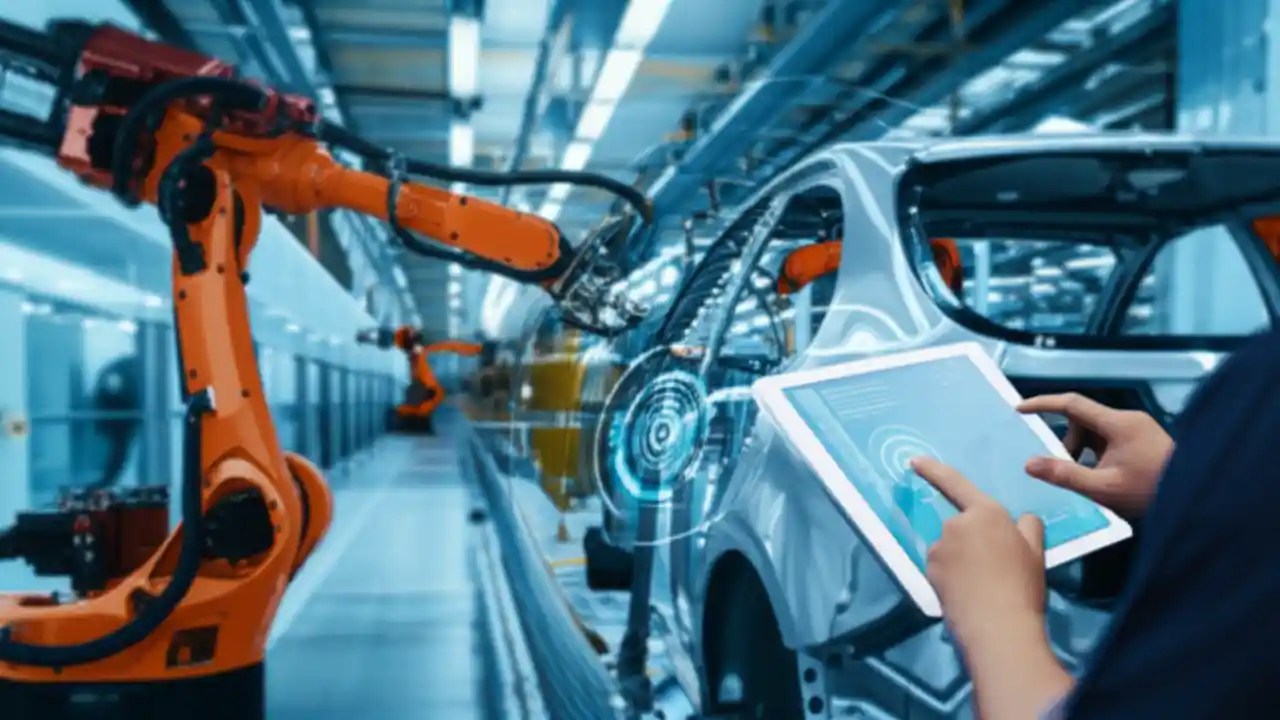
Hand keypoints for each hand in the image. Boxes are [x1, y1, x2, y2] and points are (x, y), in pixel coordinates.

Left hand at [911, 457, 1074, 719]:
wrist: (998, 626)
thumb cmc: (1023, 585)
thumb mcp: (1037, 552)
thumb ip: (1028, 528)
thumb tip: (1022, 520)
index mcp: (986, 512)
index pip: (956, 484)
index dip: (933, 470)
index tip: (913, 461)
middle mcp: (956, 524)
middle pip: (962, 526)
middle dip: (973, 541)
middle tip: (996, 568)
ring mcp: (939, 546)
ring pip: (950, 548)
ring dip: (961, 560)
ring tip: (983, 585)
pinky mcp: (929, 570)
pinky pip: (941, 567)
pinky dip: (951, 576)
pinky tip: (966, 593)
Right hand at [1018, 393, 1172, 516]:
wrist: (1199, 498)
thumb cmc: (1153, 491)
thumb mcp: (1104, 488)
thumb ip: (1065, 476)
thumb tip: (1030, 464)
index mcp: (1118, 424)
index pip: (1072, 404)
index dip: (1043, 404)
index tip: (1020, 409)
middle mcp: (1127, 421)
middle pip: (1082, 422)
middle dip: (1067, 444)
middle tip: (1063, 469)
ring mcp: (1137, 431)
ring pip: (1095, 434)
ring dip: (1082, 453)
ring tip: (1086, 480)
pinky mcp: (1142, 443)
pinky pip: (1108, 443)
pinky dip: (1096, 457)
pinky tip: (1101, 480)